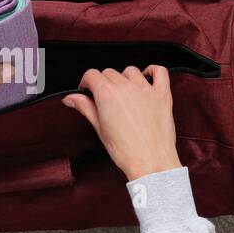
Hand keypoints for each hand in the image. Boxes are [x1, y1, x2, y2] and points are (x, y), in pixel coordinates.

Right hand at [63, 66, 180, 180]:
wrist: (150, 161)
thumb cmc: (125, 150)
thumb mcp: (99, 128)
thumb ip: (84, 107)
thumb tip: (71, 99)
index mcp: (107, 94)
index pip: (92, 74)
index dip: (86, 82)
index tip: (87, 90)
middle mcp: (126, 87)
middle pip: (109, 72)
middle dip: (103, 82)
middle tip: (104, 98)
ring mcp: (145, 89)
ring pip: (130, 71)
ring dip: (124, 78)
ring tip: (124, 92)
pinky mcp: (162, 94)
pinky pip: (159, 71)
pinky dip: (152, 70)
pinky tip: (147, 77)